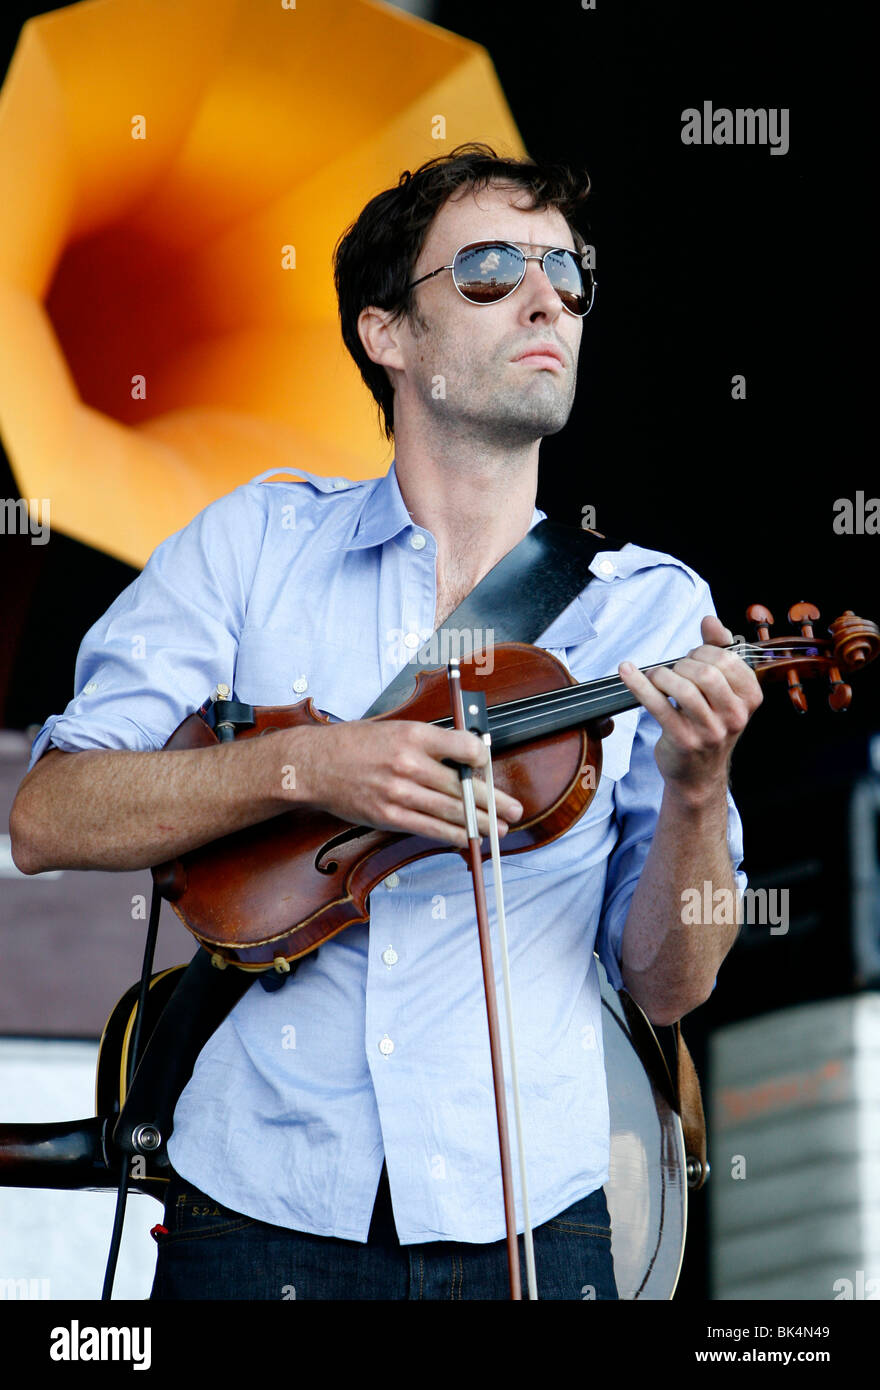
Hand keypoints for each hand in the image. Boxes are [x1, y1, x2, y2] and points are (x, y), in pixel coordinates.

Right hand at [290, 718, 523, 847]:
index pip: (464, 747)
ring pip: (450, 811)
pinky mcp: (389, 815)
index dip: (483, 759)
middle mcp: (409, 764)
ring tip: (499, 829)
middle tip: (514, 810)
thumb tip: (466, 757)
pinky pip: (429, 828)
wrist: (314, 765)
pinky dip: (453, 835)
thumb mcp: (395, 729)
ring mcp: (399, 792)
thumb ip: (430, 742)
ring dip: (480, 823)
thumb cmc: (355, 744)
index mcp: (413, 735)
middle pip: (463, 786)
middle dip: (493, 802)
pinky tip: (469, 838)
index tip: (490, 766)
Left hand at [617, 616, 762, 804]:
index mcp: (750, 698)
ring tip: (657, 678)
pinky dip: (638, 684)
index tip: (693, 660)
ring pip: (683, 687)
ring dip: (662, 675)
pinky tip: (626, 672)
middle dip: (684, 663)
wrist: (698, 774)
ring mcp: (710, 731)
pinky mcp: (683, 739)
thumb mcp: (721, 691)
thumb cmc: (708, 723)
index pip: (728, 659)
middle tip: (674, 671)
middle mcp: (735, 716)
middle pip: (707, 672)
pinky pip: (657, 704)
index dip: (705, 651)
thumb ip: (718, 651)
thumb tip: (710, 620)